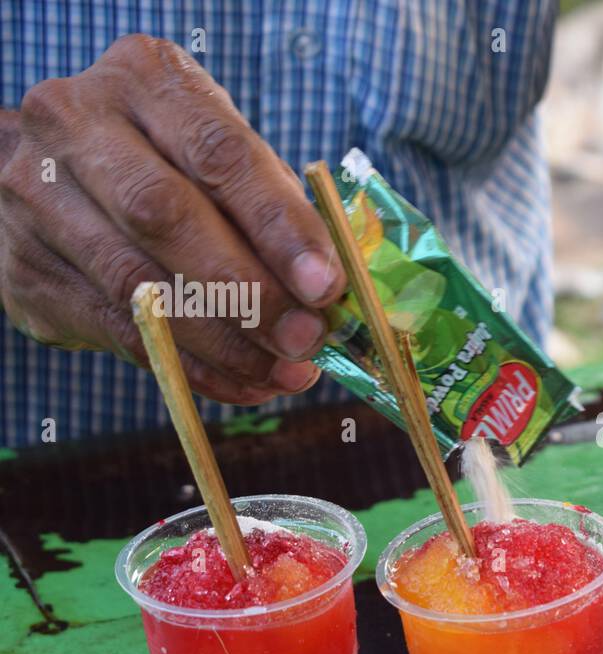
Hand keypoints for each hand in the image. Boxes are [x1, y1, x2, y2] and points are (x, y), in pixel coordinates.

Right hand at [0, 34, 345, 402]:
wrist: (54, 173)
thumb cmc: (170, 162)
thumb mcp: (221, 157)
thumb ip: (273, 207)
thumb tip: (332, 292)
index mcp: (144, 79)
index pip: (218, 153)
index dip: (278, 224)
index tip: (326, 284)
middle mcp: (76, 124)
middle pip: (165, 215)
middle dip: (249, 290)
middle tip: (306, 339)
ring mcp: (37, 195)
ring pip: (139, 284)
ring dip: (225, 342)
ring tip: (284, 372)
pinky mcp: (26, 267)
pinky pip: (121, 330)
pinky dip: (192, 366)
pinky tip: (243, 383)